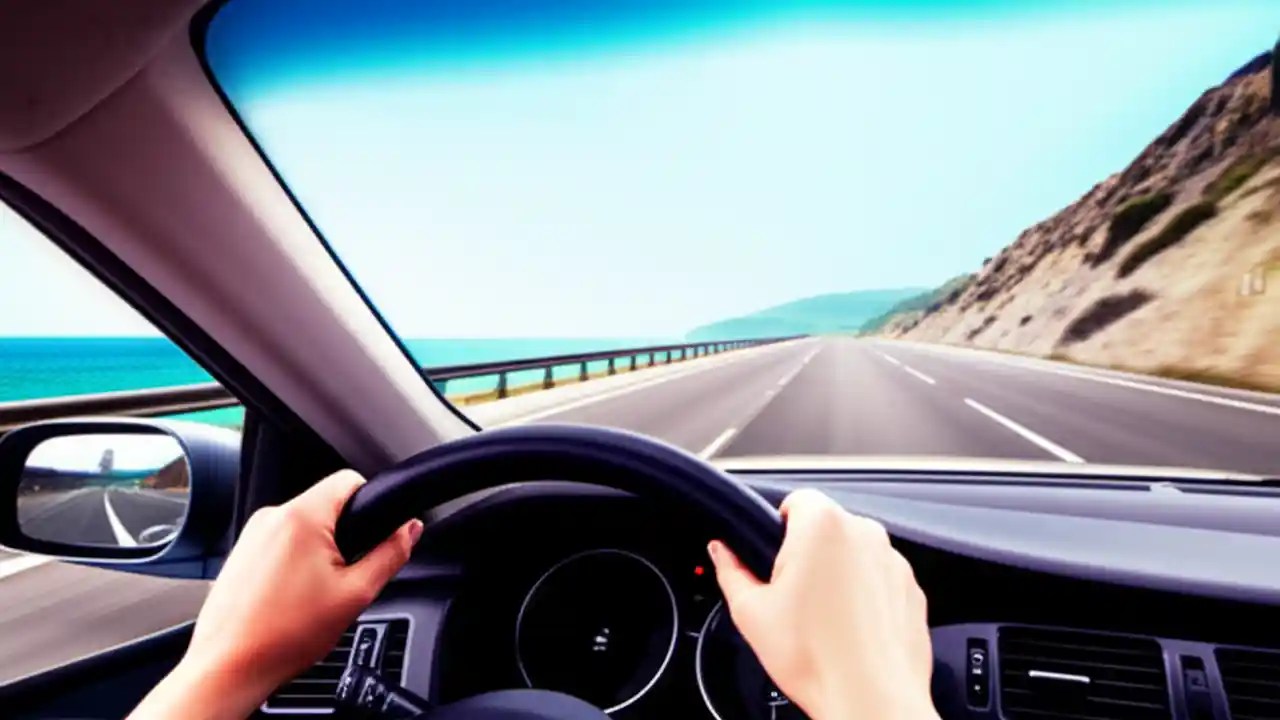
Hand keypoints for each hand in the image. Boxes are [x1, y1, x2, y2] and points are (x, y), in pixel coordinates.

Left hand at [130, 470, 422, 719]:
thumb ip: (390, 554)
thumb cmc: (283, 635)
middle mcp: (271, 517)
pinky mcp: (240, 554)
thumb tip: (410, 529)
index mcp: (302, 517)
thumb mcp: (355, 594)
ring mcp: (251, 535)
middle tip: (345, 578)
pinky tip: (293, 599)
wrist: (229, 667)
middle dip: (344, 536)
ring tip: (315, 595)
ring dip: (319, 552)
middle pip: (327, 506)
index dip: (372, 504)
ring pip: (304, 527)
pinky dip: (295, 565)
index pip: (349, 480)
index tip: (375, 535)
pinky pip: (281, 544)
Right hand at [707, 489, 935, 719]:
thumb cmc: (816, 659)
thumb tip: (721, 552)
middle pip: (827, 527)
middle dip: (808, 553)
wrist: (871, 701)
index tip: (773, 557)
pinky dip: (865, 597)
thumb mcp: (752, 612)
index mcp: (822, 526)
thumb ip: (731, 571)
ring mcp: (894, 562)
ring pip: (855, 554)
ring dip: (839, 574)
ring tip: (822, 620)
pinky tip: (848, 631)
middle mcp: (864, 534)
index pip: (797, 500)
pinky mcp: (912, 590)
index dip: (779, 527)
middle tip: (792, 596)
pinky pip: (880, 581)